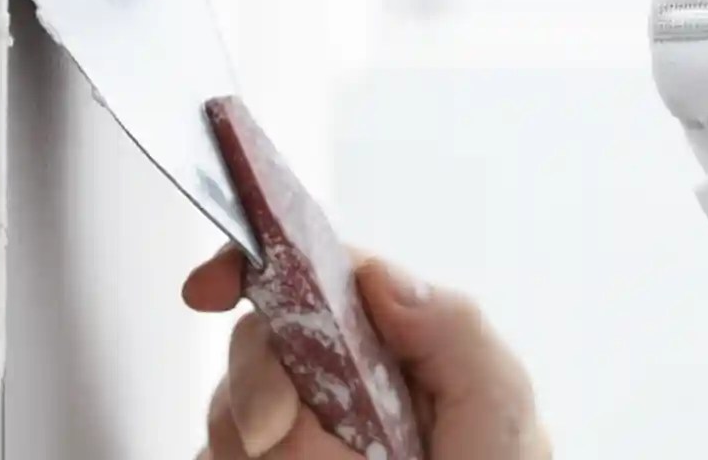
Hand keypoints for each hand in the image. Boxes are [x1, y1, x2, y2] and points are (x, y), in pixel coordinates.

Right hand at [184, 248, 551, 458]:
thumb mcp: (497, 401)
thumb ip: (452, 330)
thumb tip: (376, 273)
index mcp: (382, 337)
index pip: (308, 273)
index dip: (251, 266)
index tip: (211, 288)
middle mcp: (330, 375)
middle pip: (252, 343)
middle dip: (259, 384)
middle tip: (280, 432)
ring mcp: (289, 429)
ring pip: (226, 414)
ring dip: (258, 446)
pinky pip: (213, 455)